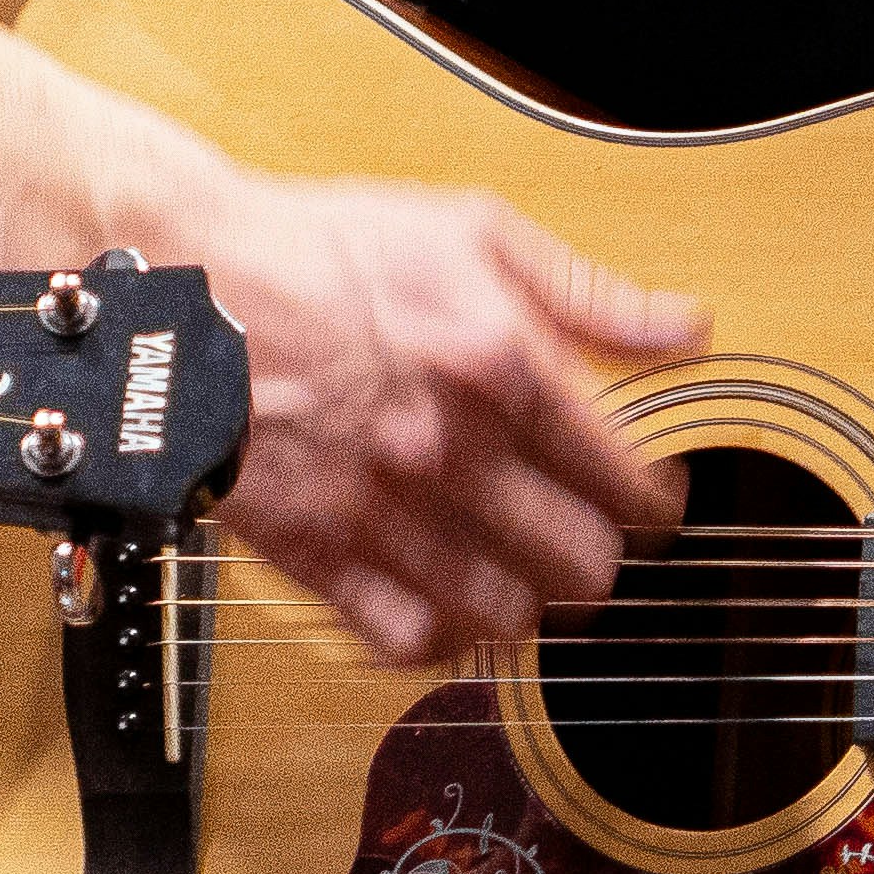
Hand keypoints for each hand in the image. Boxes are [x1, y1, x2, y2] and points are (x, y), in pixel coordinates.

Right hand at [0, 7, 705, 669]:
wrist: (183, 282)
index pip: (627, 483)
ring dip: (530, 605)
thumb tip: (689, 329)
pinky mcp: (317, 553)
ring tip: (525, 577)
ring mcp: (382, 511)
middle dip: (601, 561)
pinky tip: (448, 604)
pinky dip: (442, 639)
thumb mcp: (469, 232)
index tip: (651, 501)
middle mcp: (450, 450)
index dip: (657, 505)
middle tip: (591, 543)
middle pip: (583, 568)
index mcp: (501, 365)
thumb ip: (589, 292)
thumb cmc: (320, 248)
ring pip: (507, 617)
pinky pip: (407, 641)